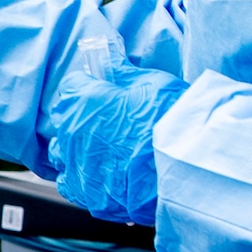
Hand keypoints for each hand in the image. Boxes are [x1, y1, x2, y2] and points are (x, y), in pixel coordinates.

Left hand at [46, 61, 183, 223]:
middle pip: (64, 120)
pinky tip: (103, 175)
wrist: (188, 167)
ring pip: (63, 154)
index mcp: (83, 101)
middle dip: (82, 116)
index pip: (72, 86)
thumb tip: (109, 54)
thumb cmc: (171, 120)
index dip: (89, 86)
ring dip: (77, 149)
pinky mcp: (93, 197)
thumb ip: (122, 72)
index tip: (103, 90)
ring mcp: (80, 169)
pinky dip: (84, 180)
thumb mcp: (150, 82)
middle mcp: (73, 135)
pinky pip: (74, 187)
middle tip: (110, 119)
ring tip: (105, 149)